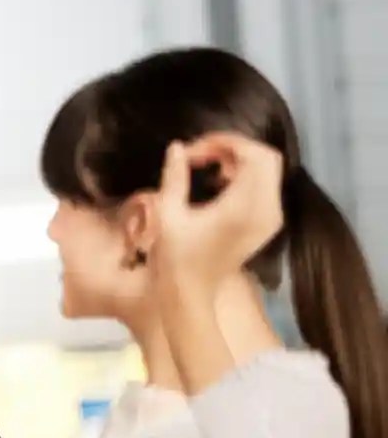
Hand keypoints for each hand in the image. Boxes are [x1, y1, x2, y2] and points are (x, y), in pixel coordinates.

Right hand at [146, 133, 284, 294]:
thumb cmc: (174, 258)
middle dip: (233, 149)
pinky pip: (266, 187)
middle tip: (201, 156)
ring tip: (207, 168)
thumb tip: (178, 146)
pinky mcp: (267, 225)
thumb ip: (175, 176)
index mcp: (244, 207)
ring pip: (267, 170)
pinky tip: (218, 184)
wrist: (190, 295)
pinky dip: (245, 176)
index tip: (194, 150)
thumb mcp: (167, 214)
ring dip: (239, 161)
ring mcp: (270, 219)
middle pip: (266, 158)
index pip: (253, 155)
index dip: (225, 143)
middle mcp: (266, 210)